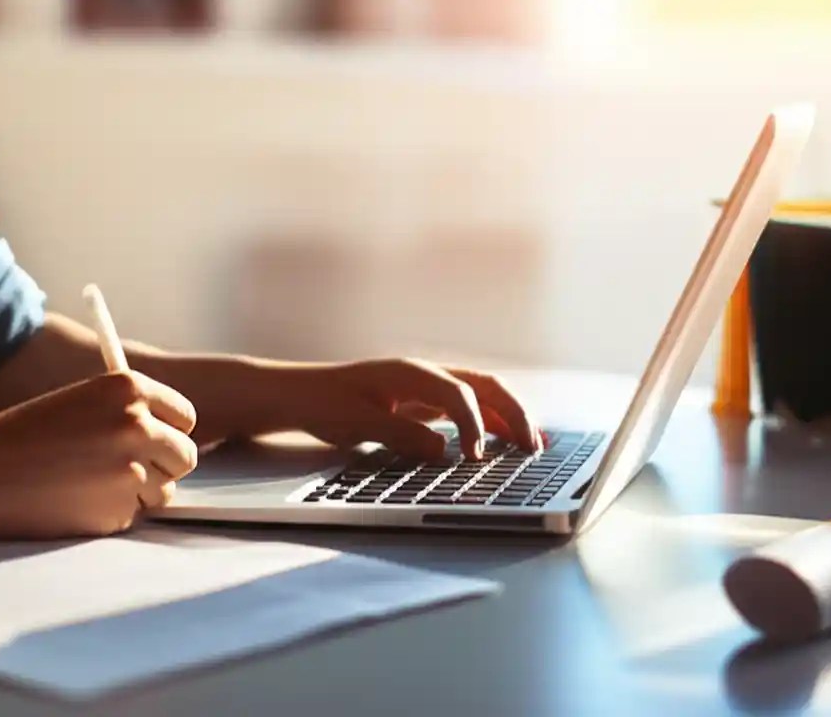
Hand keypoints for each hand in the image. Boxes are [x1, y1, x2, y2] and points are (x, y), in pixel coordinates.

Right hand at [0, 372, 196, 537]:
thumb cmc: (24, 435)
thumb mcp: (82, 403)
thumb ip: (127, 414)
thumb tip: (172, 437)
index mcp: (129, 388)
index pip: (184, 415)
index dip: (169, 431)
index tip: (155, 441)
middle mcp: (138, 425)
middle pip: (185, 455)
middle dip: (164, 466)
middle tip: (129, 470)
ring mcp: (131, 470)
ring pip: (164, 490)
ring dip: (139, 492)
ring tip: (90, 484)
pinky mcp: (118, 510)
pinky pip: (135, 515)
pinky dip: (113, 513)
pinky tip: (75, 501)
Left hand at [280, 359, 541, 460]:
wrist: (298, 393)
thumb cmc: (322, 402)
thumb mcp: (358, 422)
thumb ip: (401, 435)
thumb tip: (442, 451)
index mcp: (410, 373)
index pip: (458, 394)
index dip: (473, 425)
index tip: (476, 457)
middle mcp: (424, 374)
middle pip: (483, 386)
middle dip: (512, 414)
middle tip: (532, 447)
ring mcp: (425, 387)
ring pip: (479, 396)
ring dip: (506, 417)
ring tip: (531, 446)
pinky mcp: (421, 402)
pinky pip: (463, 409)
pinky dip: (486, 424)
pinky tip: (499, 444)